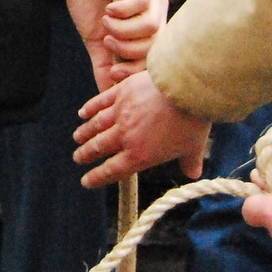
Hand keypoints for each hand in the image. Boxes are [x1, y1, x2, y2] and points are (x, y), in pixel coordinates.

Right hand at [39, 0, 166, 89]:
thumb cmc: (88, 6)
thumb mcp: (96, 42)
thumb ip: (105, 66)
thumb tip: (107, 95)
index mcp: (152, 28)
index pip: (156, 58)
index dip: (137, 69)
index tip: (114, 72)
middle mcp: (159, 10)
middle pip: (156, 44)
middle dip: (128, 50)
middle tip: (108, 42)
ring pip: (151, 25)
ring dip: (123, 30)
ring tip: (106, 24)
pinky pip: (142, 1)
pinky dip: (122, 11)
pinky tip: (109, 10)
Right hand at [73, 71, 209, 186]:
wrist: (186, 90)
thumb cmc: (192, 122)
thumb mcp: (194, 147)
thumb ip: (190, 162)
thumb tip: (193, 173)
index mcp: (141, 155)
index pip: (112, 171)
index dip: (97, 177)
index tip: (86, 181)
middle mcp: (125, 136)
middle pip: (98, 148)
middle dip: (86, 154)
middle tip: (78, 157)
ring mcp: (120, 113)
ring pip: (96, 126)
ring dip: (84, 133)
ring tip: (77, 138)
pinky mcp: (120, 93)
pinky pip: (100, 103)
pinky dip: (89, 109)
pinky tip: (82, 113)